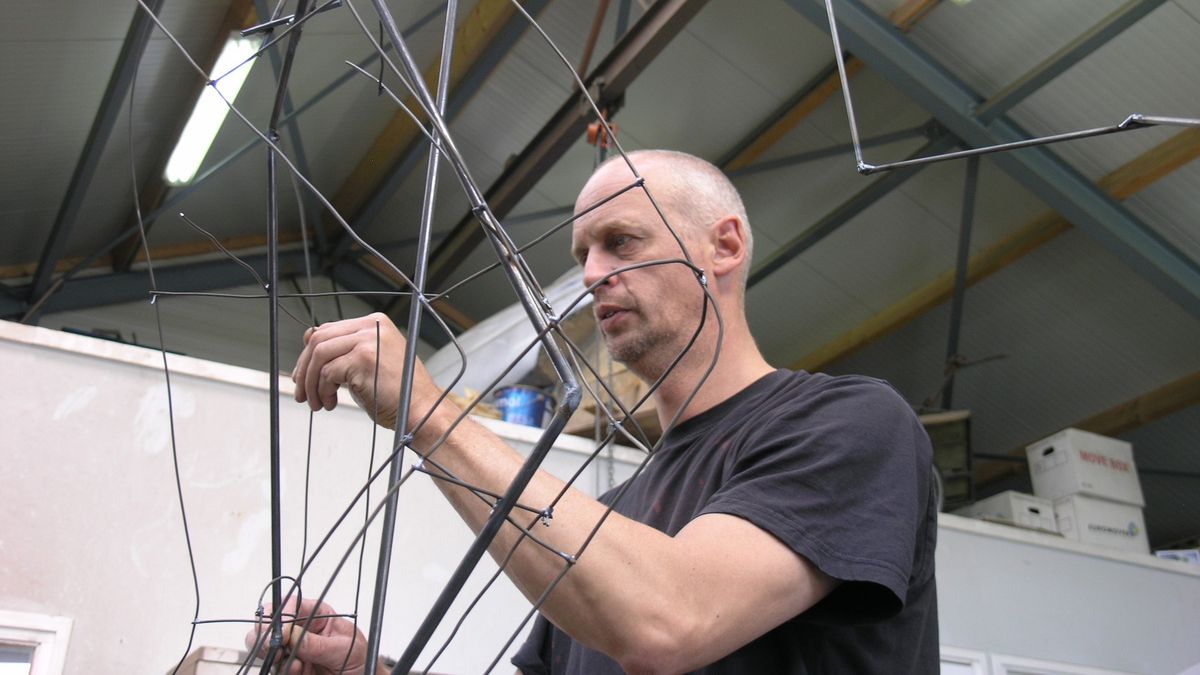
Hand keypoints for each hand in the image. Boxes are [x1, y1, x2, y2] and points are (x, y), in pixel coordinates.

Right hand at [245, 599, 380, 674]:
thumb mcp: (344, 648)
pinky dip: (281, 671)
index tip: (283, 631)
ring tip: (296, 666)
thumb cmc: (359, 658)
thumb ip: (318, 644)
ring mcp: (292, 650)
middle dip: (266, 634)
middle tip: (275, 648)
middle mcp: (299, 630)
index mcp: (316, 614)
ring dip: (274, 656)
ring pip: (265, 647)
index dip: (282, 615)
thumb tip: (292, 634)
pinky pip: (274, 668)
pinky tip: (298, 671)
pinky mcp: (288, 668)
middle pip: (268, 623)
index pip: (290, 604)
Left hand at [292, 313, 448, 435]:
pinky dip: (323, 391)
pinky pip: (327, 373)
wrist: (421, 410)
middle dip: (304, 369)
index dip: (309, 354)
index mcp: (374, 323)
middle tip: (303, 393)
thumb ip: (345, 350)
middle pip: (319, 339)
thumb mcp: (370, 363)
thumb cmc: (398, 392)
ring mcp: (368, 341)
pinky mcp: (363, 359)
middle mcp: (371, 326)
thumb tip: (308, 342)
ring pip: (319, 355)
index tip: (303, 376)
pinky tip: (331, 403)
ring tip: (317, 403)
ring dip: (311, 383)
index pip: (328, 330)